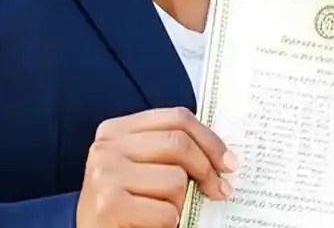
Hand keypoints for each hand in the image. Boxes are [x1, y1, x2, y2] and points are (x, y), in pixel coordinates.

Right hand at [76, 106, 237, 227]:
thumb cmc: (122, 203)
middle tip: (219, 190)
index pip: (177, 118)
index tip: (227, 161)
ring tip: (164, 211)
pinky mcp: (110, 206)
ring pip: (176, 180)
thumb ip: (168, 151)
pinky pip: (167, 212)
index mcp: (116, 130)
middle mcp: (107, 147)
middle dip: (206, 169)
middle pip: (179, 143)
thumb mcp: (140, 167)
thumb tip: (221, 157)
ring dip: (180, 203)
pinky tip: (153, 224)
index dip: (209, 139)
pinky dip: (170, 223)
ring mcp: (105, 175)